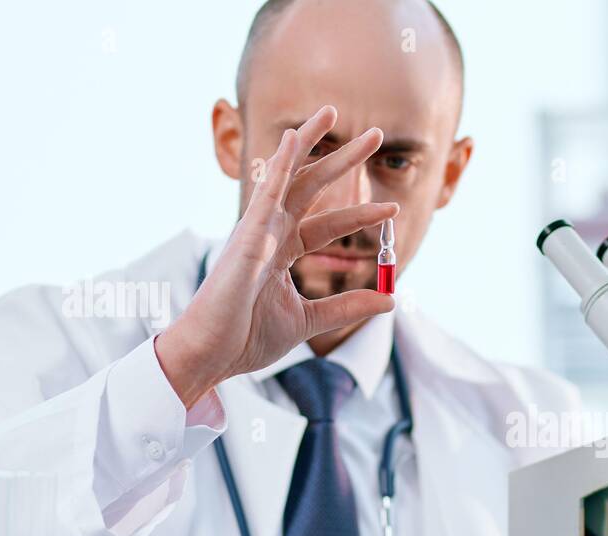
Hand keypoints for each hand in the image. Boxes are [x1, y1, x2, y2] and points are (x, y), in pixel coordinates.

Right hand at [156, 106, 397, 407]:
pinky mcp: (247, 235)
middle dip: (343, 160)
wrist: (214, 353)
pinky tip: (294, 138)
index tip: (393, 207)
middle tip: (374, 134)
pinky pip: (267, 192)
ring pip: (290, 177)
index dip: (361, 215)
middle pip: (313, 187)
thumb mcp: (309, 320)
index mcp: (283, 252)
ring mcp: (258, 230)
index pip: (329, 225)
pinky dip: (281, 164)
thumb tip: (389, 299)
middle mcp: (271, 233)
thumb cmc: (247, 338)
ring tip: (333, 111)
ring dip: (312, 143)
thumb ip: (347, 306)